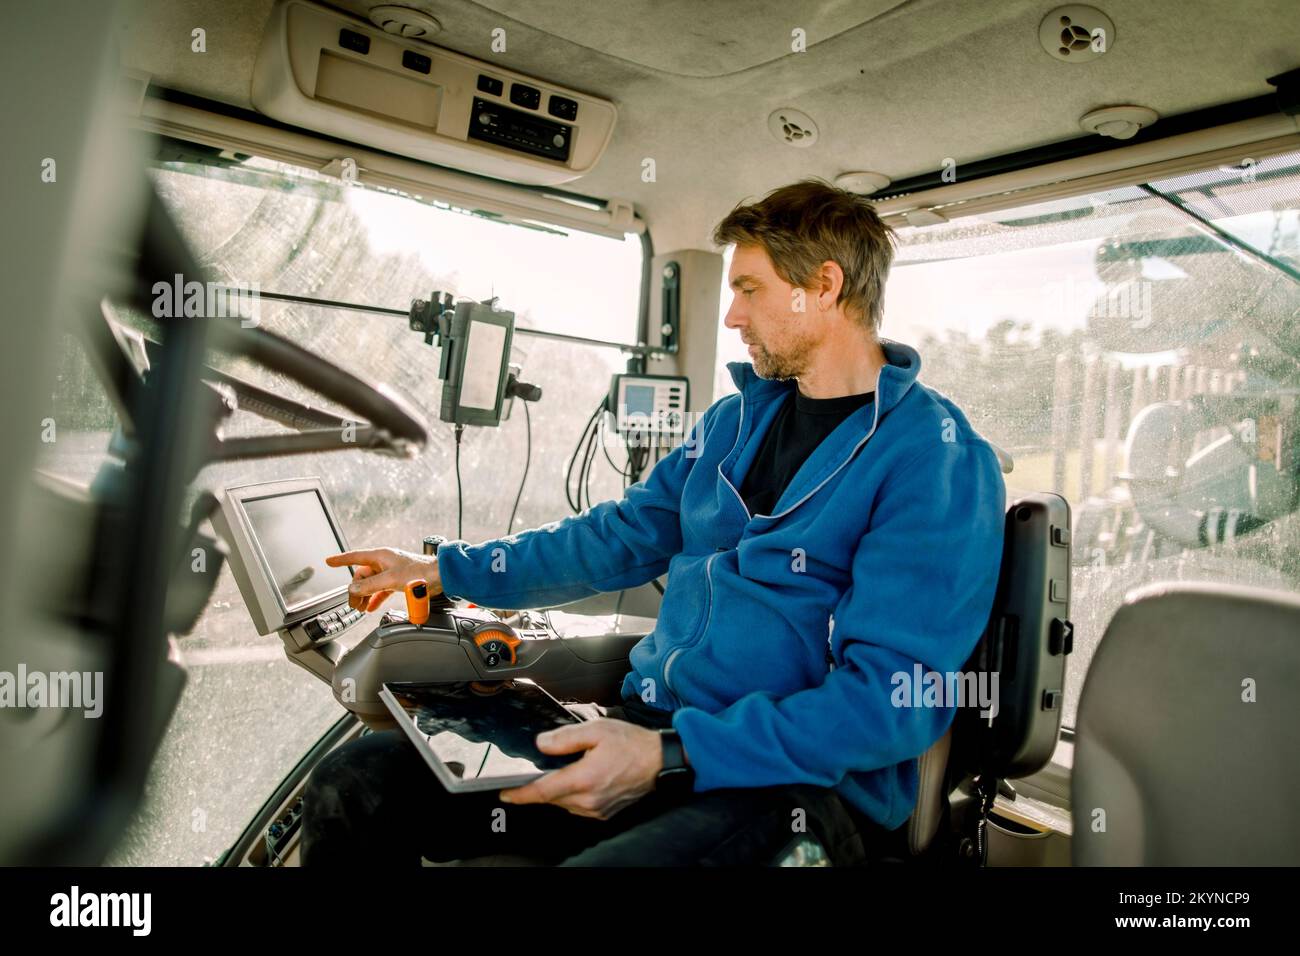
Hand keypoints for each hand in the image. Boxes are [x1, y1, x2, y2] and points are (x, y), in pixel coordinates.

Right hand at [326, 547, 441, 612]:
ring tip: (360, 607)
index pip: (355, 556)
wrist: (440, 577)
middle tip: (352, 602)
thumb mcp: (391, 579)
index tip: (329, 561)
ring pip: (371, 584)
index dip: (341, 559)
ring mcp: (391, 571)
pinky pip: (381, 589)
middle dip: (355, 589)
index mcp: (381, 556)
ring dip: (364, 595)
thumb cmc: (420, 572)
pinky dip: (375, 598)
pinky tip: (370, 607)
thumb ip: (370, 585)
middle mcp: (384, 562)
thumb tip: (353, 589)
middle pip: (362, 575)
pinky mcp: (398, 581)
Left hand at [498, 719, 664, 819]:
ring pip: (564, 802)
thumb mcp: (597, 731)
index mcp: (584, 779)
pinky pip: (578, 806)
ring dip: (559, 789)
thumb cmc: (632, 744)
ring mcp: (597, 809)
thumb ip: (566, 738)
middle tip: (541, 769)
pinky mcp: (603, 813)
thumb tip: (542, 744)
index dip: (520, 794)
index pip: (543, 792)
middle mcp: (589, 800)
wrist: (660, 761)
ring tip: (568, 769)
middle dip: (541, 785)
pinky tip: (581, 778)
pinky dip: (573, 794)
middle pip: (552, 797)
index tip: (505, 793)